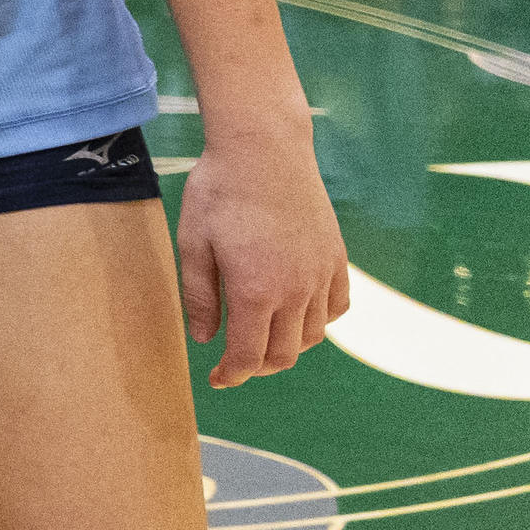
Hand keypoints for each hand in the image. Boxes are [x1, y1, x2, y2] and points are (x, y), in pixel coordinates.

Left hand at [179, 132, 349, 388]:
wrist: (264, 150)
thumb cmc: (219, 193)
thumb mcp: (193, 244)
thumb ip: (200, 297)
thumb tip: (206, 340)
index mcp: (255, 291)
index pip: (249, 355)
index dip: (232, 375)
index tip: (217, 380)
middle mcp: (296, 290)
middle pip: (284, 354)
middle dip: (258, 366)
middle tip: (235, 362)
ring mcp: (321, 275)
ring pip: (312, 335)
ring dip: (288, 346)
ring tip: (262, 336)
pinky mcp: (336, 258)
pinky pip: (337, 307)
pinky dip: (319, 321)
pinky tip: (298, 313)